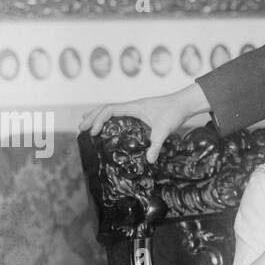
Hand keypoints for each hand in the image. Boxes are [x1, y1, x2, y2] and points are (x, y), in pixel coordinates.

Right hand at [79, 85, 208, 162]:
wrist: (184, 104)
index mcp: (133, 107)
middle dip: (92, 117)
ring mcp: (134, 108)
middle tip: (80, 129)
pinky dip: (108, 118)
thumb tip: (149, 160)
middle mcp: (131, 106)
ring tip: (85, 124)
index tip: (93, 132)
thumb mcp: (164, 130)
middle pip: (105, 108)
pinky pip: (118, 113)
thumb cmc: (173, 113)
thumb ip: (156, 145)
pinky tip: (106, 126)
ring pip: (110, 109)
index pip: (109, 110)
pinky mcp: (139, 113)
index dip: (98, 120)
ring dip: (97, 116)